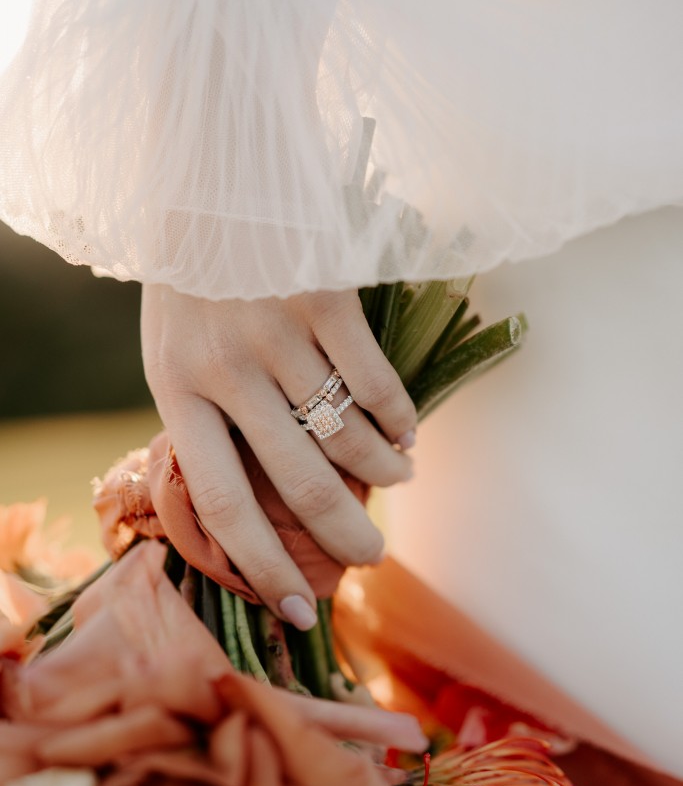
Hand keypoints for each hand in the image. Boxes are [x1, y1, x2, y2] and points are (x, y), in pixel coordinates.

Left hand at [141, 284, 415, 627]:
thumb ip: (209, 418)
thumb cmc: (191, 280)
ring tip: (397, 478)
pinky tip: (406, 435)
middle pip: (301, 482)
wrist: (208, 175)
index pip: (224, 503)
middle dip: (348, 537)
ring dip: (383, 471)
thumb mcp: (173, 352)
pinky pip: (375, 381)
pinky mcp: (324, 296)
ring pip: (348, 434)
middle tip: (374, 559)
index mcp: (176, 391)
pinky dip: (397, 418)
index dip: (265, 566)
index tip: (302, 610)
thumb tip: (264, 496)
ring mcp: (277, 332)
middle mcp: (225, 368)